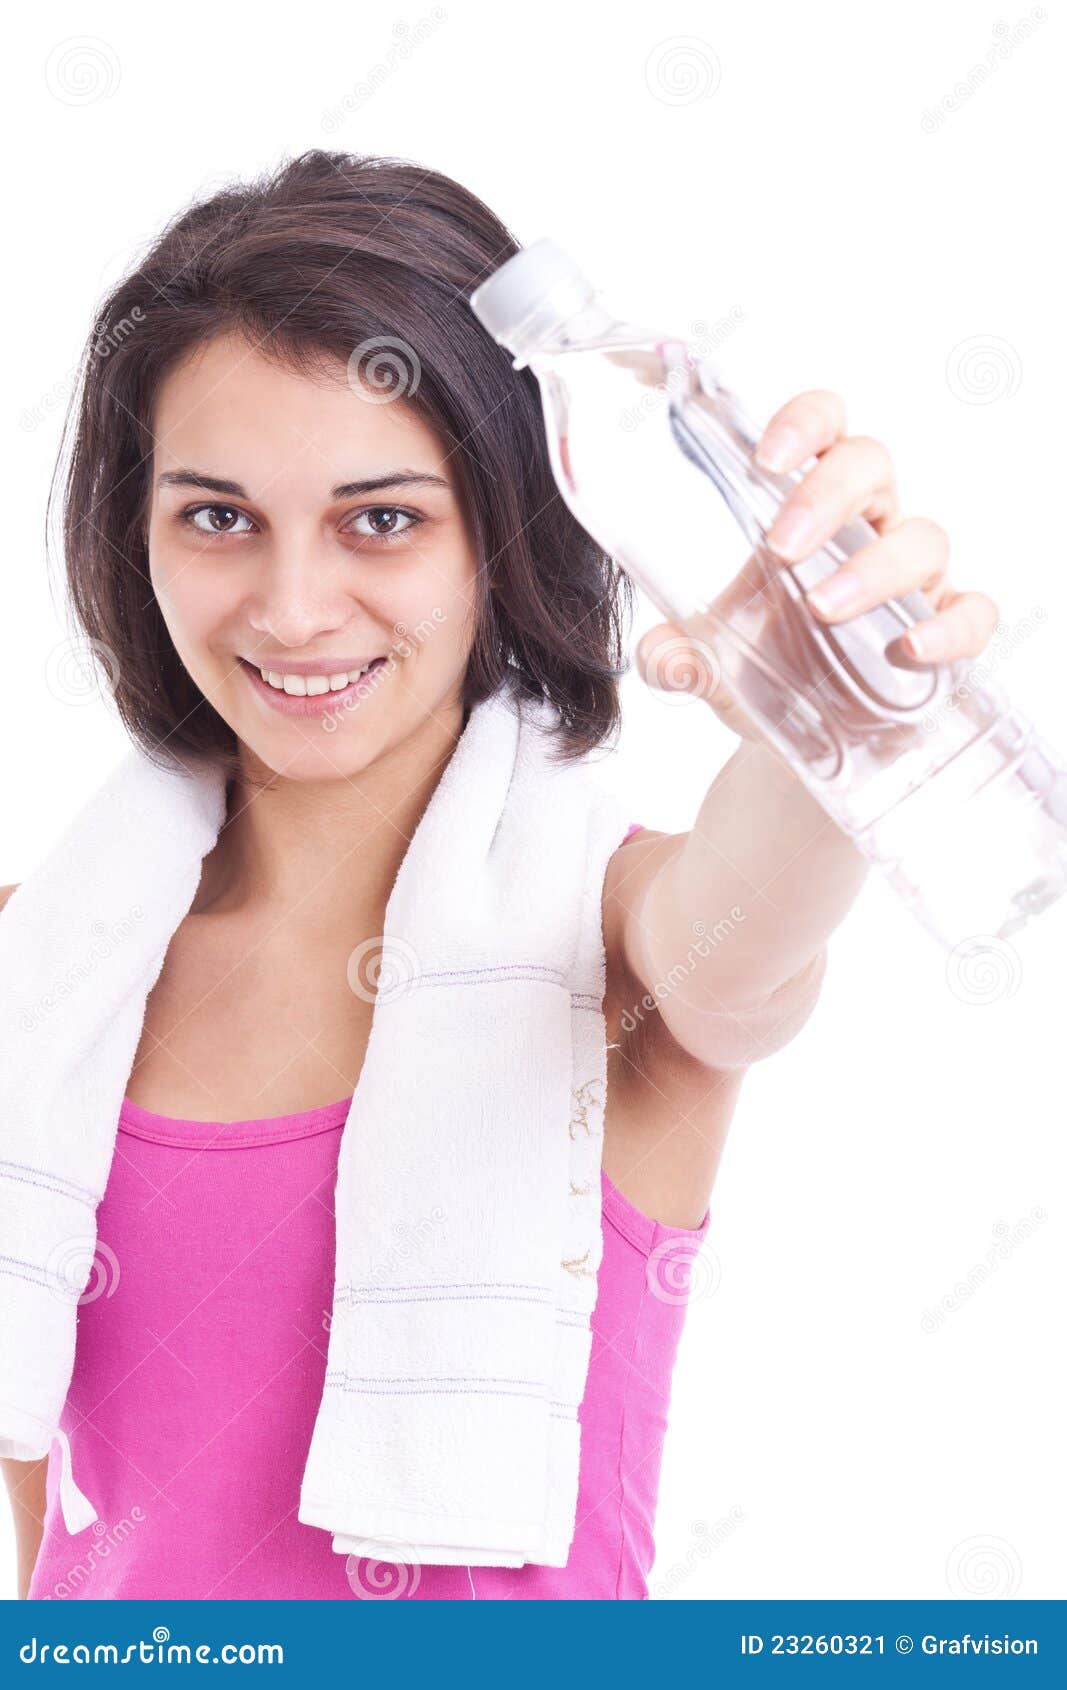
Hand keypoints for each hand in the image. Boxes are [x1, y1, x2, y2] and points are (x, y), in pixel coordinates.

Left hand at [636, 387, 999, 735]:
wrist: (798, 744)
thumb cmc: (762, 668)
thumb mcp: (707, 663)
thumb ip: (675, 655)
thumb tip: (661, 654)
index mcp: (812, 505)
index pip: (824, 427)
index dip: (804, 424)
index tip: (763, 459)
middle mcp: (870, 526)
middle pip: (872, 464)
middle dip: (828, 495)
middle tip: (781, 548)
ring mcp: (915, 580)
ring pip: (923, 538)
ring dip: (874, 568)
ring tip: (823, 609)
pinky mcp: (946, 631)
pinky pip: (972, 612)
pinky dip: (951, 626)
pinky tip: (912, 648)